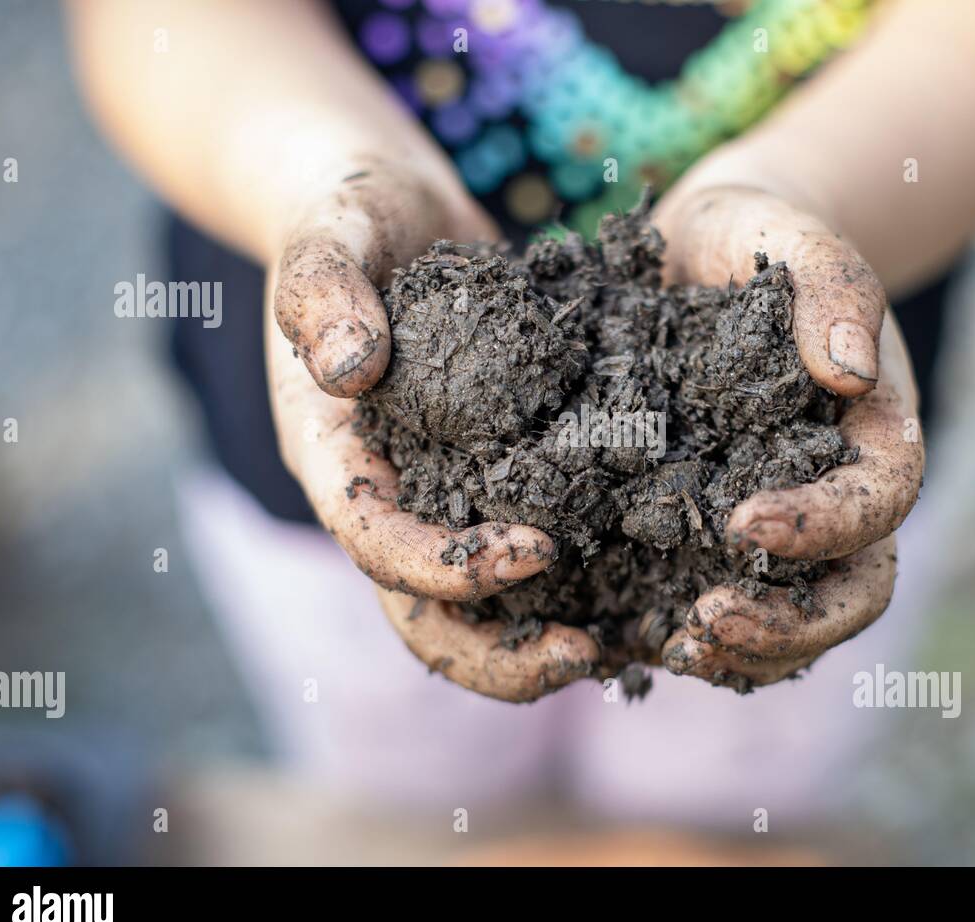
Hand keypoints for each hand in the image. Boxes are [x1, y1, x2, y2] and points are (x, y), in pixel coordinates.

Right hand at [266, 159, 600, 700]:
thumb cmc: (353, 214)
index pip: (377, 540)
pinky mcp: (498, 473)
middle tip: (586, 658)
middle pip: (426, 611)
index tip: (535, 555)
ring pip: (483, 602)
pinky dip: (582, 577)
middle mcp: (391, 495)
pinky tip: (651, 582)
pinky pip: (535, 543)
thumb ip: (323, 287)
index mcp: (338, 457)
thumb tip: (348, 367)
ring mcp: (445, 492)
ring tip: (626, 645)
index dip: (446, 566)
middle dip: (498, 651)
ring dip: (542, 636)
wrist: (393, 210)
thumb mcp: (332, 230)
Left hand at [651, 183, 923, 690]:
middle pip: (852, 591)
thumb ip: (835, 286)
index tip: (745, 521)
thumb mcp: (794, 235)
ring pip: (795, 620)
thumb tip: (850, 373)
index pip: (879, 503)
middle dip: (792, 623)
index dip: (825, 527)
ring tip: (673, 648)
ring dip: (746, 651)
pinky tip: (634, 635)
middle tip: (708, 620)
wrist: (698, 254)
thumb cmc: (756, 239)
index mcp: (871, 433)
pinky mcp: (710, 535)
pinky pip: (720, 602)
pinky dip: (692, 634)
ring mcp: (778, 524)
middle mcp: (834, 494)